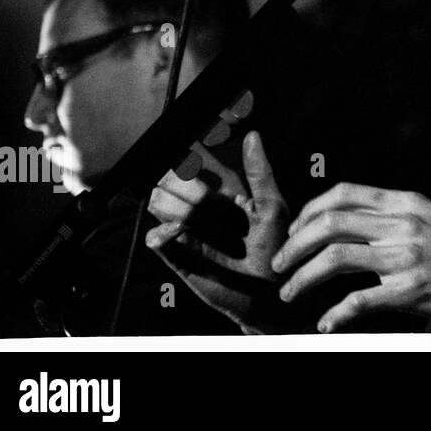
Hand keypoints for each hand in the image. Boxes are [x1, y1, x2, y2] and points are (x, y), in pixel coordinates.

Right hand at [147, 131, 294, 333]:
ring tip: (196, 219)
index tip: (197, 152)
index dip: (192, 153)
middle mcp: (201, 207)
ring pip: (158, 202)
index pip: (195, 161)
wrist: (269, 294)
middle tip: (206, 199)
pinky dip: (161, 233)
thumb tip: (253, 135)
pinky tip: (179, 232)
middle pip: (170, 178)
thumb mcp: (273, 207)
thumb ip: (260, 173)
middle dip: (186, 183)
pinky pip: (154, 239)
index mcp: (223, 191)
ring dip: (176, 206)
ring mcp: (186, 231)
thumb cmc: (276, 249)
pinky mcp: (178, 256)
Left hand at [271, 184, 430, 331]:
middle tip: (279, 265)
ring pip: (335, 258)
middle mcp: (401, 224)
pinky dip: (335, 313)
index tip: (294, 231)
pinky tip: (326, 323)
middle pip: (329, 223)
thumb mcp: (429, 217)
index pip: (343, 194)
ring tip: (290, 292)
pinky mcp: (411, 290)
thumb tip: (352, 220)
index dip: (308, 212)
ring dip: (303, 277)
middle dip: (293, 245)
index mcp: (404, 202)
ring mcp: (405, 257)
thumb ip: (393, 215)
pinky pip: (359, 300)